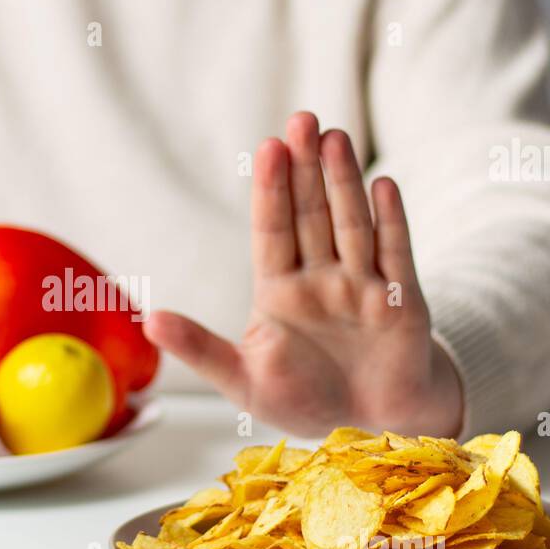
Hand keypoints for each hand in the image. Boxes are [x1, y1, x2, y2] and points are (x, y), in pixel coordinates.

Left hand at [144, 112, 463, 436]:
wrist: (368, 428)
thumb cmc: (304, 400)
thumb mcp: (243, 381)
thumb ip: (200, 349)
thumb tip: (148, 323)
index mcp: (279, 292)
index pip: (273, 231)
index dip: (272, 191)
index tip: (268, 148)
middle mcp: (321, 279)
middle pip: (312, 215)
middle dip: (306, 169)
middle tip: (301, 120)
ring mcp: (361, 285)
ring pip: (351, 224)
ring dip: (344, 181)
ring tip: (334, 137)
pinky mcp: (400, 301)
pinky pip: (395, 254)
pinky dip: (390, 222)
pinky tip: (383, 185)